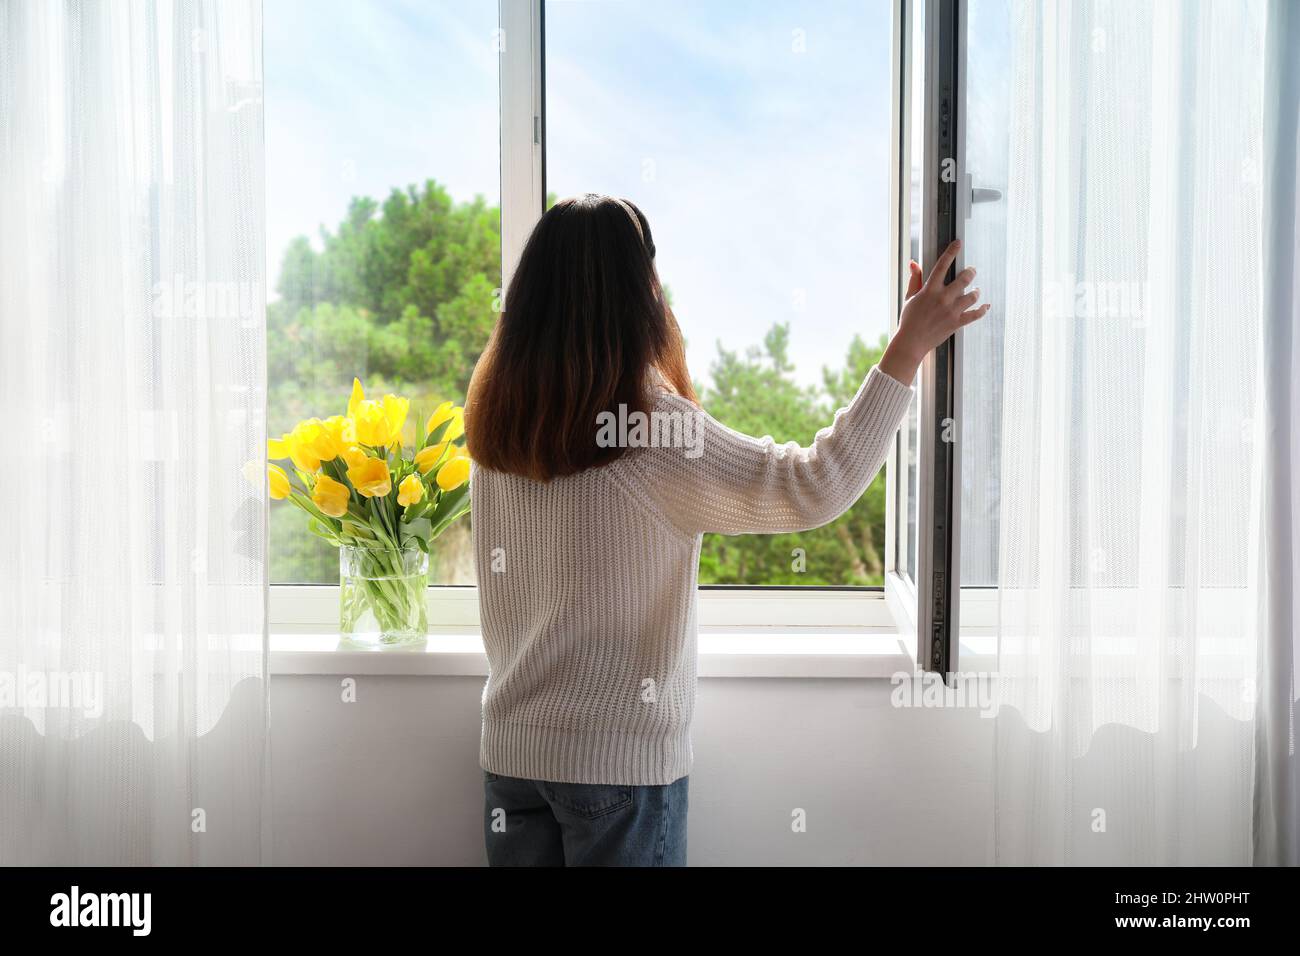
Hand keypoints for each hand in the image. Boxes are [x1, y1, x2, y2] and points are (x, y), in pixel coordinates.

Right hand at [879, 240, 989, 384]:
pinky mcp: (957, 323)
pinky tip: (986, 306)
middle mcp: (943, 298)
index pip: (943, 265)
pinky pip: (975, 314)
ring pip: (972, 295)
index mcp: (930, 289)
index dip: (951, 252)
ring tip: (976, 290)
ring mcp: (951, 311)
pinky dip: (983, 310)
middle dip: (970, 272)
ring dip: (976, 291)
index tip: (958, 243)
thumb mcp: (909, 297)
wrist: (911, 342)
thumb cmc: (908, 320)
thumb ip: (915, 279)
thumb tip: (914, 263)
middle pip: (964, 278)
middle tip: (971, 271)